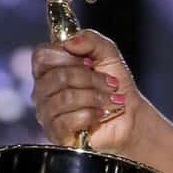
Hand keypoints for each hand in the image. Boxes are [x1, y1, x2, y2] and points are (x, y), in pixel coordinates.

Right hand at [30, 29, 140, 151]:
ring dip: (96, 97)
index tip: (90, 62)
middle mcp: (41, 91)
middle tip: (111, 83)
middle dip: (92, 79)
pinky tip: (101, 114)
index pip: (41, 55)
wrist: (130, 117)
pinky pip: (68, 120)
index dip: (67, 57)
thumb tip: (70, 41)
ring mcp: (46, 113)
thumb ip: (91, 40)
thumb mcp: (109, 55)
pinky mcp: (55, 133)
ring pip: (65, 98)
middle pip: (57, 77)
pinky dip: (92, 114)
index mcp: (48, 69)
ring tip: (112, 100)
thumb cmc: (115, 85)